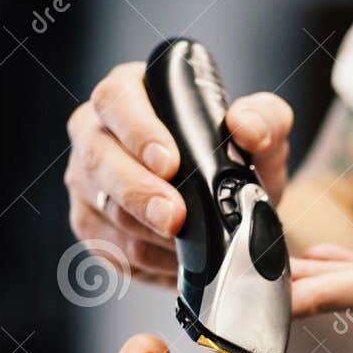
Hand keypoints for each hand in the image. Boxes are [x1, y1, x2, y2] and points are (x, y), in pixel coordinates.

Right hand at [64, 61, 294, 288]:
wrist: (233, 204)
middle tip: (174, 216)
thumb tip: (245, 126)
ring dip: (148, 233)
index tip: (169, 162)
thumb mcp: (262, 131)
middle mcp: (98, 132)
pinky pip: (113, 249)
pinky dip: (149, 260)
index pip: (116, 100)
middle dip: (138, 192)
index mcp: (131, 92)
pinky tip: (179, 260)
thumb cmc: (235, 155)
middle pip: (98, 159)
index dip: (138, 131)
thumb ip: (265, 119)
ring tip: (190, 243)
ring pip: (104, 211)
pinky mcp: (92, 226)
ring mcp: (88, 182)